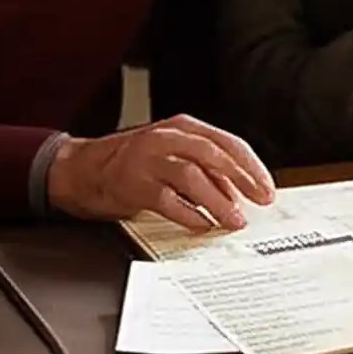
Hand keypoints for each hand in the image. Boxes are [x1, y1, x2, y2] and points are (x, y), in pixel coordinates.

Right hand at [47, 114, 275, 233]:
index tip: (266, 189)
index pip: (228, 143)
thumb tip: (241, 193)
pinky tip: (201, 225)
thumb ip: (207, 169)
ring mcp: (148, 158)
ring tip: (233, 219)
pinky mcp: (132, 182)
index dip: (251, 167)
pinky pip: (166, 200)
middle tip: (260, 200)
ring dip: (217, 200)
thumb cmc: (137, 163)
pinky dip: (188, 214)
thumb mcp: (175, 156)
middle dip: (242, 179)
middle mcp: (167, 138)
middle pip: (213, 155)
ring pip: (191, 176)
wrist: (85, 169)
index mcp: (184, 128)